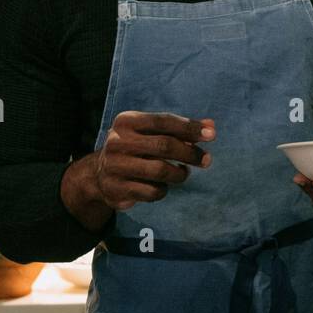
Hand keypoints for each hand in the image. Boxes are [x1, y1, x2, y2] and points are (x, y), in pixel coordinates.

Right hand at [92, 111, 214, 211]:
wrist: (100, 175)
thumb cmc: (137, 148)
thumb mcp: (153, 133)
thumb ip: (181, 129)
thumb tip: (211, 127)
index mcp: (126, 121)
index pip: (163, 121)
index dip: (189, 127)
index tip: (212, 135)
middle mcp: (117, 141)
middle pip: (164, 146)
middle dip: (190, 153)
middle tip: (206, 160)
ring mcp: (114, 166)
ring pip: (160, 170)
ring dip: (179, 174)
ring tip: (184, 172)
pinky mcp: (116, 189)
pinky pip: (152, 191)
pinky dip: (164, 190)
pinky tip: (164, 186)